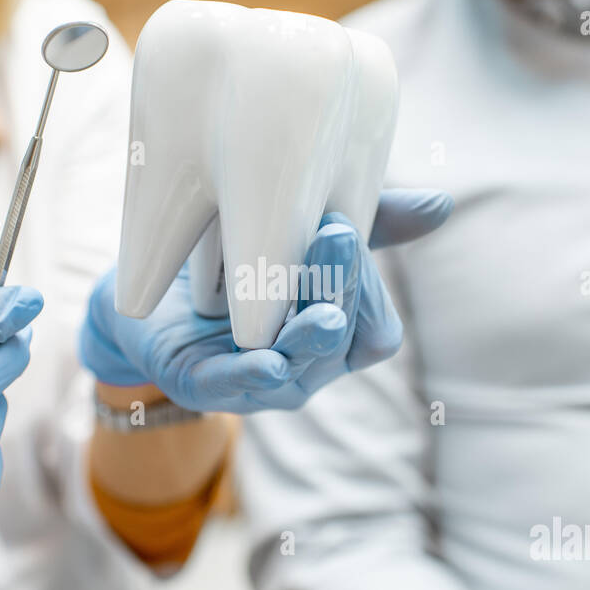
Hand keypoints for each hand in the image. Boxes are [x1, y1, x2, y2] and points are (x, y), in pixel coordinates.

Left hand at [79, 188, 451, 412]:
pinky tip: (265, 360)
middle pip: (340, 340)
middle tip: (336, 235)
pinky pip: (233, 385)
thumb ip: (369, 224)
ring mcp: (257, 383)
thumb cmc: (234, 271)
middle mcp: (304, 366)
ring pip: (296, 366)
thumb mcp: (295, 237)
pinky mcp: (201, 385)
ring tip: (321, 310)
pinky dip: (250, 373)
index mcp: (334, 338)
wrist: (149, 297)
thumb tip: (440, 204)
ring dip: (310, 335)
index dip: (367, 284)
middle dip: (342, 290)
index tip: (345, 226)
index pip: (373, 325)